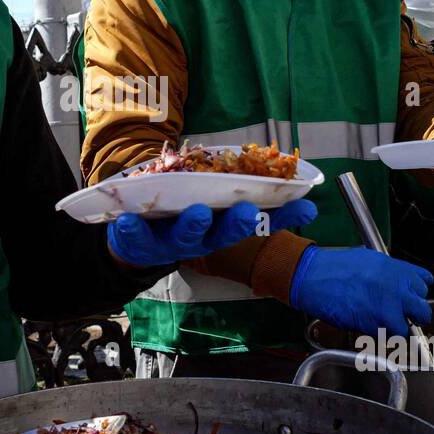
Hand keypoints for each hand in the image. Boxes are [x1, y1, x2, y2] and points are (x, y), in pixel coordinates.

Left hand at [107, 199, 315, 267]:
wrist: (138, 239)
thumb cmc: (186, 216)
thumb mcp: (218, 204)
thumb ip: (253, 196)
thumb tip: (307, 192)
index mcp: (222, 227)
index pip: (257, 223)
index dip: (281, 217)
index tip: (304, 206)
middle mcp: (201, 238)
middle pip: (221, 235)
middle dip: (235, 225)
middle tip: (245, 213)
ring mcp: (170, 241)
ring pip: (184, 237)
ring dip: (191, 226)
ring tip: (196, 213)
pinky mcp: (139, 241)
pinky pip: (134, 237)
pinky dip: (131, 230)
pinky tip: (127, 221)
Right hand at [289, 246, 432, 337]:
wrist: (312, 276)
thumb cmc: (335, 267)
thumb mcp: (369, 259)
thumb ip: (389, 273)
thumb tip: (399, 285)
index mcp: (396, 270)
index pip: (425, 283)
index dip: (416, 293)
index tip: (412, 297)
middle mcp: (396, 289)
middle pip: (423, 310)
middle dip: (415, 316)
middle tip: (405, 317)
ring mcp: (386, 308)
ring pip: (405, 329)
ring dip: (396, 329)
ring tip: (382, 324)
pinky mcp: (373, 325)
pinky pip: (384, 336)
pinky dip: (378, 335)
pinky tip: (366, 324)